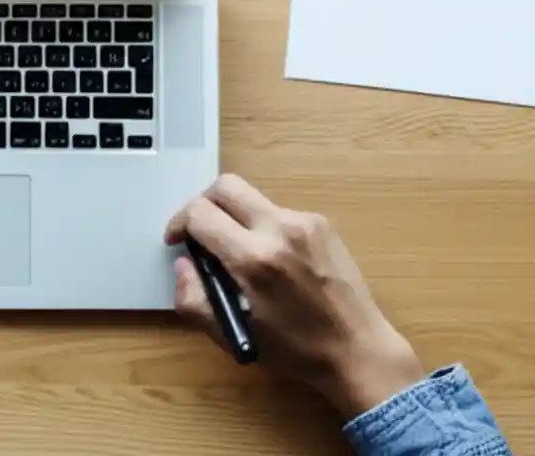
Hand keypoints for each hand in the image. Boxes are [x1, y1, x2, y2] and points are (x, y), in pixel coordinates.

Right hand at [165, 175, 423, 419]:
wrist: (357, 348)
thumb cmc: (293, 349)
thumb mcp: (231, 333)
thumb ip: (193, 298)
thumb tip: (184, 263)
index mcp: (254, 259)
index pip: (200, 213)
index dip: (179, 223)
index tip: (177, 242)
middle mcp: (280, 228)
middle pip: (225, 186)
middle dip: (202, 204)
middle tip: (199, 232)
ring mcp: (305, 221)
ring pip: (252, 198)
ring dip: (234, 218)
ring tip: (238, 254)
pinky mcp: (322, 224)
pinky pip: (278, 212)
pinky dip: (262, 227)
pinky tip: (271, 260)